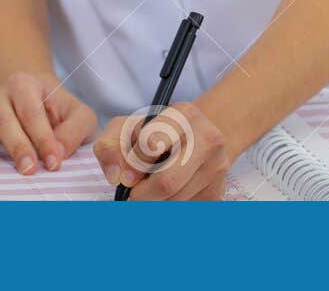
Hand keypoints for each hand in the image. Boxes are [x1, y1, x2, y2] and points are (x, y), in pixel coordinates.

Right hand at [0, 71, 97, 174]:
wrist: (34, 99)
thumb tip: (60, 150)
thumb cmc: (57, 111)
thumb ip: (75, 130)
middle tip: (28, 169)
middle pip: (4, 118)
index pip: (32, 111)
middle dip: (17, 145)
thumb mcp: (78, 115)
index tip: (54, 162)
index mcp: (25, 84)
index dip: (43, 137)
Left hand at [93, 100, 230, 200]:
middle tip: (132, 196)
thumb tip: (115, 177)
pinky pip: (185, 212)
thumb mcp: (127, 129)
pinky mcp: (218, 194)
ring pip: (175, 202)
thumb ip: (110, 146)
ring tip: (148, 193)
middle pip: (167, 182)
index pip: (151, 144)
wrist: (194, 141)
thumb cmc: (154, 135)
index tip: (125, 177)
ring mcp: (217, 167)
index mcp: (183, 115)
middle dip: (141, 196)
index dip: (132, 165)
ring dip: (154, 205)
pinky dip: (167, 210)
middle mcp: (207, 138)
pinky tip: (164, 199)